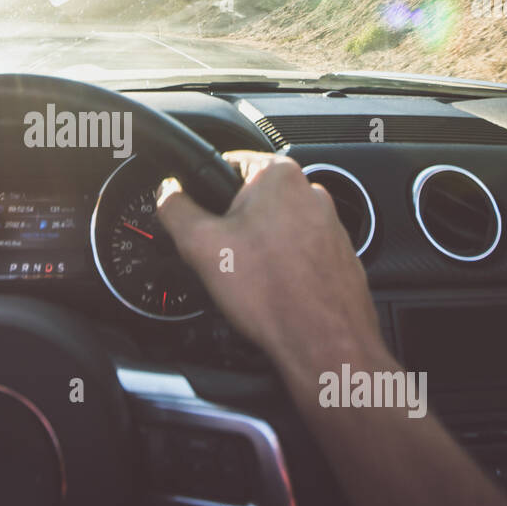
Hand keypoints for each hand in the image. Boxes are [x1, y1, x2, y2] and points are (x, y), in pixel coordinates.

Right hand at [155, 151, 382, 390]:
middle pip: (251, 199)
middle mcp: (311, 192)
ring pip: (275, 228)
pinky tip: (272, 291)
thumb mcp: (200, 246)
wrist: (323, 342)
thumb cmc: (274, 294)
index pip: (226, 163)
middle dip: (232, 227)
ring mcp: (330, 224)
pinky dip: (282, 267)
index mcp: (278, 175)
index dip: (204, 194)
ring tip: (250, 281)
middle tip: (222, 258)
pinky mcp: (338, 254)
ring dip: (258, 249)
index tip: (200, 222)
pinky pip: (298, 252)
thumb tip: (167, 193)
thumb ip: (175, 209)